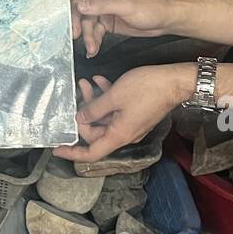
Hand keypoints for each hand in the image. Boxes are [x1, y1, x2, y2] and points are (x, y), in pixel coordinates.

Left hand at [53, 65, 183, 162]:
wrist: (175, 81)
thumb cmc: (147, 89)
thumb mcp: (114, 96)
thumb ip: (94, 109)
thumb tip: (80, 118)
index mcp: (119, 135)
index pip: (91, 153)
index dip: (72, 153)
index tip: (57, 149)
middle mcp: (125, 134)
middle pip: (96, 132)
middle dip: (83, 112)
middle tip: (78, 90)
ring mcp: (131, 124)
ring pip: (105, 118)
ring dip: (94, 101)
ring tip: (86, 82)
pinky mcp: (136, 114)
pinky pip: (116, 110)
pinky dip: (107, 97)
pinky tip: (101, 80)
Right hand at [71, 0, 177, 57]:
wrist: (165, 20)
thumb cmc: (151, 7)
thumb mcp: (126, 6)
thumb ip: (102, 6)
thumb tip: (80, 6)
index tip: (59, 12)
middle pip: (80, 6)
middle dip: (77, 21)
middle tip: (75, 34)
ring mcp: (104, 7)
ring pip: (87, 21)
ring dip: (87, 35)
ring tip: (91, 47)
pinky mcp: (107, 20)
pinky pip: (94, 30)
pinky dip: (93, 40)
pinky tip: (93, 49)